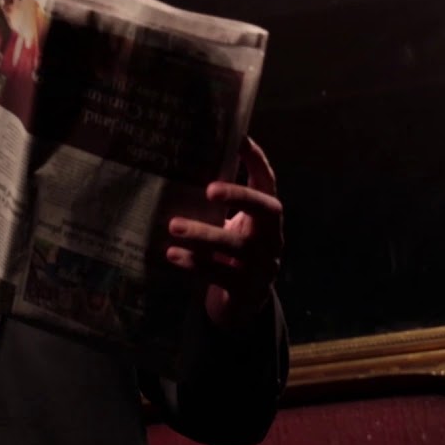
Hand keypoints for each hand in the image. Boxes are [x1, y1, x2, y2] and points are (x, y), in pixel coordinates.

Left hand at [165, 137, 282, 330]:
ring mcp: (262, 267)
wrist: (240, 303)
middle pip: (265, 211)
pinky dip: (194, 263)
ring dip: (204, 234)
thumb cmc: (231, 252)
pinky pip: (219, 274)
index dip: (259, 162)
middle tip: (208, 189)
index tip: (240, 141)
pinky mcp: (245, 291)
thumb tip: (193, 157)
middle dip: (239, 196)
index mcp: (268, 219)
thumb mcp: (233, 225)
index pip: (269, 185)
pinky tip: (172, 254)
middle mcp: (272, 239)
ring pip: (236, 245)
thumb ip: (222, 200)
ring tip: (174, 225)